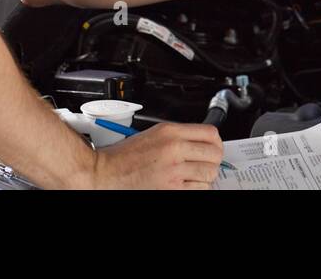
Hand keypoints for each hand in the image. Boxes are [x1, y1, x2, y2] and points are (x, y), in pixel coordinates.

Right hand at [88, 121, 222, 188]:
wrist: (104, 173)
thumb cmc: (124, 157)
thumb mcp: (153, 134)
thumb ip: (178, 135)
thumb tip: (201, 141)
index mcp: (170, 132)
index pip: (211, 134)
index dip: (216, 143)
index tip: (213, 148)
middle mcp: (174, 149)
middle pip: (214, 154)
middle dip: (213, 161)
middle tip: (206, 164)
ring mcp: (173, 171)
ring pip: (209, 174)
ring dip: (205, 177)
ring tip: (194, 176)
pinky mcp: (171, 189)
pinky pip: (198, 189)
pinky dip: (196, 188)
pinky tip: (186, 185)